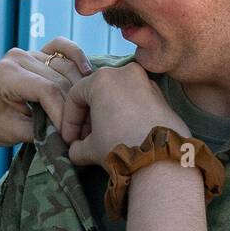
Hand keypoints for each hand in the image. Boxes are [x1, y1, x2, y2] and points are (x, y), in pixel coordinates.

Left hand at [0, 39, 92, 148]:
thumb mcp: (13, 133)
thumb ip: (41, 130)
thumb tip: (70, 131)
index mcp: (6, 75)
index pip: (46, 90)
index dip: (63, 113)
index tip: (71, 135)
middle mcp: (17, 57)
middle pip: (59, 80)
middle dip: (72, 106)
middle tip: (83, 130)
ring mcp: (27, 52)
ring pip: (65, 68)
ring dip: (78, 89)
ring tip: (85, 113)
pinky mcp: (36, 53)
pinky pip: (61, 48)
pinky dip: (76, 57)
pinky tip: (87, 72)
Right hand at [59, 61, 190, 166]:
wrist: (159, 157)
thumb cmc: (120, 146)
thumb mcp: (90, 149)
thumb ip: (77, 147)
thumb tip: (75, 150)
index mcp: (102, 78)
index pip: (75, 97)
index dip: (69, 121)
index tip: (69, 140)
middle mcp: (125, 73)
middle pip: (97, 93)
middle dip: (88, 118)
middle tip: (85, 140)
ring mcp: (146, 82)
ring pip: (118, 96)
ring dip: (107, 116)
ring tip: (104, 139)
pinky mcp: (161, 95)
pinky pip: (135, 101)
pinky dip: (126, 115)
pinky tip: (124, 135)